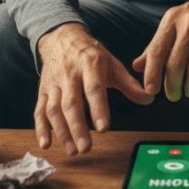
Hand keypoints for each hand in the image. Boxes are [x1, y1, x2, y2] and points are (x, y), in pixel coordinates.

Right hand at [35, 23, 153, 154]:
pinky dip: (41, 128)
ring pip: (54, 109)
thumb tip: (148, 98)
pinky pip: (39, 110)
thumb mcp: (111, 63)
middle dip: (78, 127)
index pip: (94, 88)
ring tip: (73, 150)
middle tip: (86, 148)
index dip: (98, 108)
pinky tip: (46, 144)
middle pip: (71, 103)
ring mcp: (54, 83)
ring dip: (61, 131)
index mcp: (90, 64)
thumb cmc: (90, 54)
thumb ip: (128, 83)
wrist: (61, 37)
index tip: (104, 128)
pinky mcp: (42, 90)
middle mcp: (69, 74)